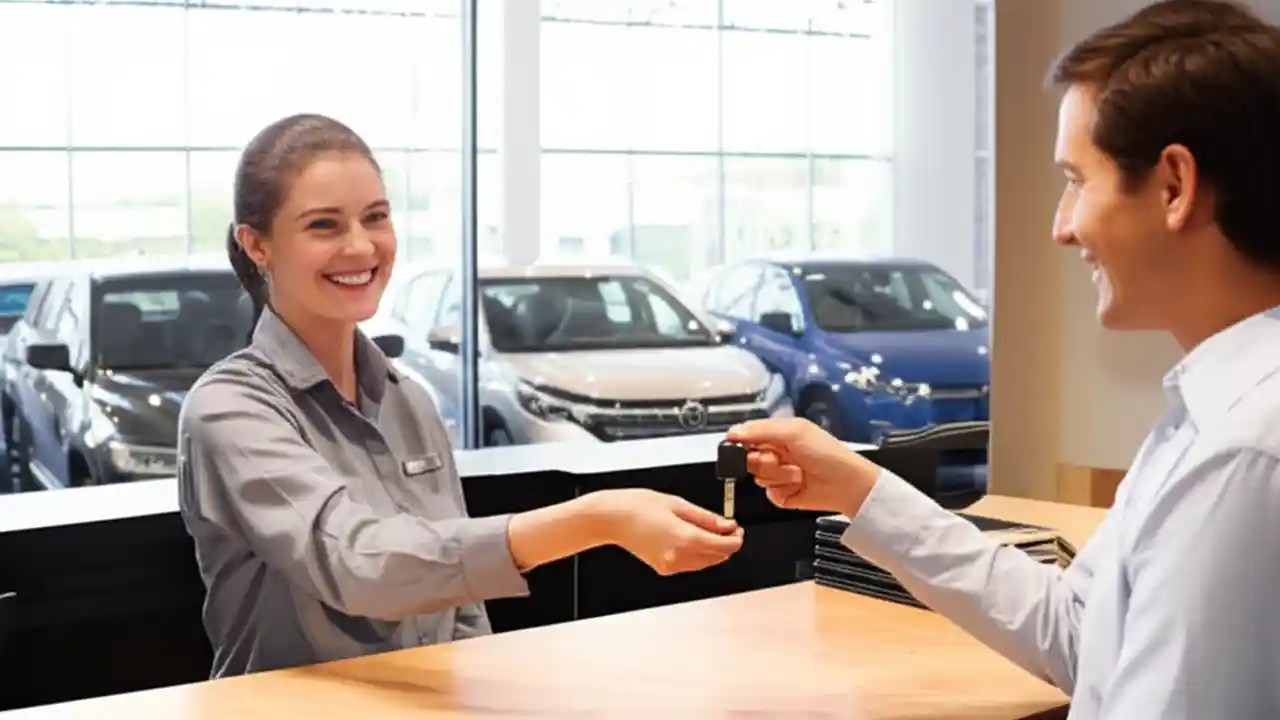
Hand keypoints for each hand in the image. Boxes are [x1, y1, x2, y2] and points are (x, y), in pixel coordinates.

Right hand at [598, 489, 743, 575]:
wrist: (612, 518)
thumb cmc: (638, 506)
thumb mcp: (678, 504)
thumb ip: (706, 517)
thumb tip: (727, 525)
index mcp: (686, 539)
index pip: (725, 547)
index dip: (736, 539)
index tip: (737, 530)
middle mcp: (680, 556)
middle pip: (717, 557)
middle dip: (726, 544)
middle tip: (726, 528)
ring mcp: (671, 565)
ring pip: (705, 563)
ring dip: (713, 550)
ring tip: (708, 530)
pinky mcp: (664, 568)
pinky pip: (691, 564)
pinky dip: (698, 554)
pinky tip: (692, 538)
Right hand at [726, 418, 881, 516]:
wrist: (845, 483)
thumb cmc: (827, 453)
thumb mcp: (793, 432)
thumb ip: (760, 430)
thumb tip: (733, 432)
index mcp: (777, 434)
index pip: (747, 436)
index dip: (744, 443)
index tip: (747, 447)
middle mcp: (776, 453)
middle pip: (748, 459)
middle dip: (765, 461)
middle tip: (782, 458)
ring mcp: (779, 474)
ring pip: (759, 477)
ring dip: (779, 475)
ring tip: (798, 472)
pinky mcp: (782, 494)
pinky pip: (769, 494)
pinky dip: (783, 490)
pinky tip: (798, 485)